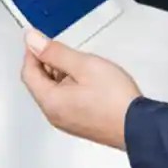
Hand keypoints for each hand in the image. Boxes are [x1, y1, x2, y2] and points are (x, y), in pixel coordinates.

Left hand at [20, 28, 141, 150]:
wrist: (139, 126)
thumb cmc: (115, 99)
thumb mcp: (83, 65)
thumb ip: (55, 52)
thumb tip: (32, 40)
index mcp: (50, 101)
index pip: (28, 73)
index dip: (32, 53)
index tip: (40, 40)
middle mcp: (54, 115)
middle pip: (40, 83)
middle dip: (47, 64)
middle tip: (64, 51)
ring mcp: (67, 121)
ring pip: (54, 92)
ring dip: (61, 74)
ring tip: (82, 66)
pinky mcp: (80, 124)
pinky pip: (66, 101)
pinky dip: (70, 87)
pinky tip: (89, 81)